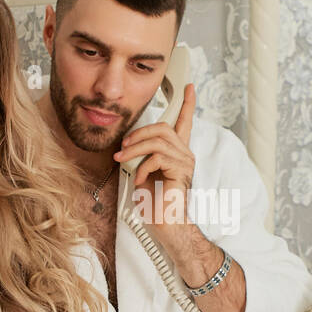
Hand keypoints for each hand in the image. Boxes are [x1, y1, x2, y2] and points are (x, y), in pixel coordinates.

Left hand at [114, 82, 195, 232]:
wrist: (165, 224)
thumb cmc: (154, 203)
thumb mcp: (144, 172)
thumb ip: (141, 155)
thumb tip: (128, 146)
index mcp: (177, 152)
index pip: (184, 123)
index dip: (187, 104)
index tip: (189, 88)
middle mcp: (184, 154)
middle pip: (162, 127)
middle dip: (138, 134)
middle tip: (122, 146)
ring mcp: (184, 162)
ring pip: (157, 141)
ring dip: (134, 149)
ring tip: (122, 160)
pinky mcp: (180, 171)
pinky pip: (157, 157)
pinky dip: (141, 167)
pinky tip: (138, 179)